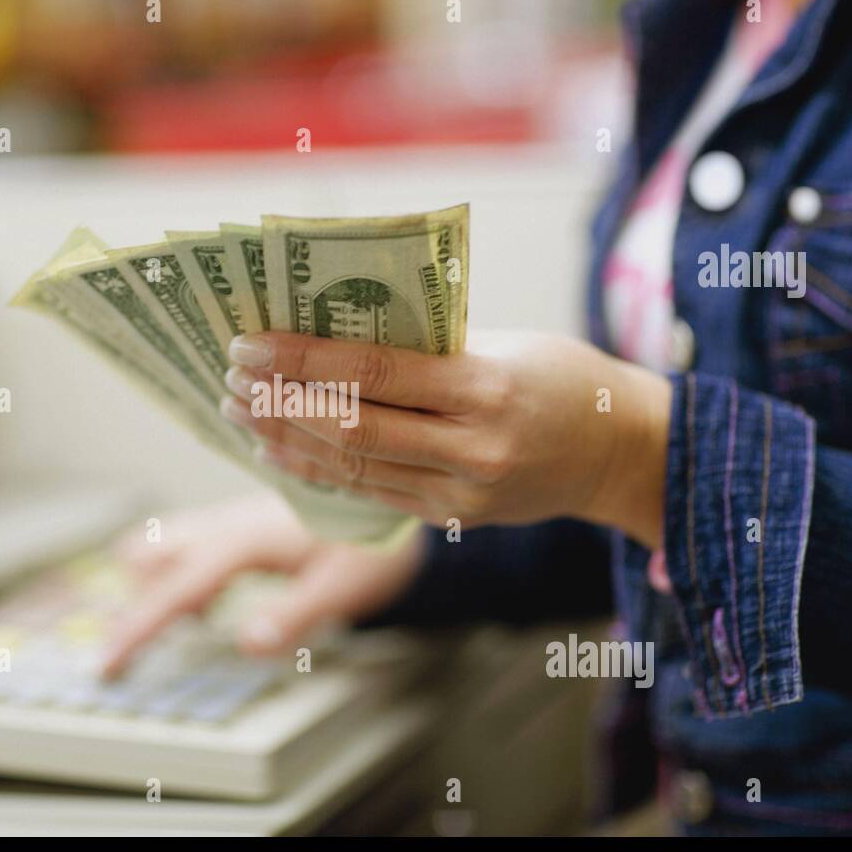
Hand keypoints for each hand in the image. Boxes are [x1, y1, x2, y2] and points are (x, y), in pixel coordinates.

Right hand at [100, 493, 425, 676]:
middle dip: (135, 602)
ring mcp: (230, 519)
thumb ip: (294, 614)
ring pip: (161, 546)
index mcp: (246, 540)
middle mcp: (229, 523)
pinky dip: (178, 575)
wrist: (393, 503)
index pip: (176, 589)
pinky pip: (185, 545)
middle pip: (148, 558)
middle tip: (138, 646)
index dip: (138, 628)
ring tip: (186, 624)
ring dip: (155, 586)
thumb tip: (246, 642)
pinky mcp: (238, 523)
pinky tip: (209, 602)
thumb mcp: (345, 587)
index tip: (106, 662)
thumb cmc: (375, 544)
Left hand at [221, 329, 670, 547]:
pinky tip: (278, 454)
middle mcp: (472, 448)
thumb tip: (337, 334)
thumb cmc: (562, 378)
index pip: (375, 372)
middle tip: (231, 377)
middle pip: (353, 427)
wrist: (620, 452)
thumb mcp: (505, 343)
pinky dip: (319, 474)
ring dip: (286, 441)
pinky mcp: (452, 517)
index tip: (251, 342)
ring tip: (239, 414)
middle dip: (281, 402)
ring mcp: (461, 492)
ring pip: (354, 469)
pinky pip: (371, 495)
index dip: (304, 359)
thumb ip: (430, 347)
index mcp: (487, 388)